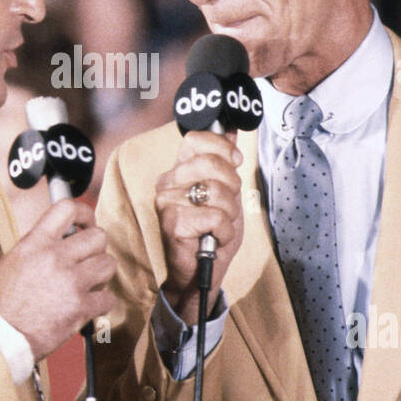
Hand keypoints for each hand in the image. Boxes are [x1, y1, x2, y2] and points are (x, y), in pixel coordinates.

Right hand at [0, 199, 116, 361]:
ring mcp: (71, 282)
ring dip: (102, 273)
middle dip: (97, 248)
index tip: (87, 223)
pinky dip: (103, 302)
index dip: (84, 213)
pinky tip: (91, 305)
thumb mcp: (13, 260)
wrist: (3, 335)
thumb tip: (61, 236)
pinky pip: (109, 297)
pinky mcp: (81, 307)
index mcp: (37, 243)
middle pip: (98, 237)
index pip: (67, 209)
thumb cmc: (4, 301)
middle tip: (90, 258)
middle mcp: (56, 258)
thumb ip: (38, 244)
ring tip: (91, 282)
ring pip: (108, 264)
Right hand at [155, 130, 243, 324]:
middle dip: (232, 186)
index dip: (222, 148)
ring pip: (217, 191)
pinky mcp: (172, 224)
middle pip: (211, 162)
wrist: (200, 274)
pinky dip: (224, 231)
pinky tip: (214, 239)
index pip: (196, 139)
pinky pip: (215, 217)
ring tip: (219, 226)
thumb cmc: (211, 234)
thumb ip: (226, 162)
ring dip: (229, 213)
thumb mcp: (226, 193)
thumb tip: (232, 127)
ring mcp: (167, 202)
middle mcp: (167, 183)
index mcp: (178, 171)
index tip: (234, 162)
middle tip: (227, 206)